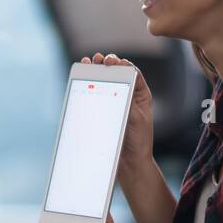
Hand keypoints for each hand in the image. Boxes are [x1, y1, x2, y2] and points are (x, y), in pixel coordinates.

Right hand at [79, 53, 154, 180]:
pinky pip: (94, 95)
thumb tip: (120, 87)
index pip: (132, 73)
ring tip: (89, 63)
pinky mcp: (103, 111)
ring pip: (104, 82)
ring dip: (96, 71)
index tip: (112, 61)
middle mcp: (127, 96)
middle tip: (99, 59)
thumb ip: (130, 103)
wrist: (130, 163)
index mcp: (140, 95)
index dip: (122, 64)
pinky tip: (82, 79)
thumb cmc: (139, 141)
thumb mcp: (137, 120)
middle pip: (116, 74)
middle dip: (107, 64)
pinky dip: (88, 85)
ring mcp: (114, 102)